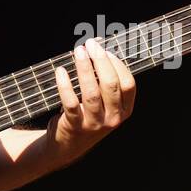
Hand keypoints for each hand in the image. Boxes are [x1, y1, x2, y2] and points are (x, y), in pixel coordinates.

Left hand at [48, 38, 136, 163]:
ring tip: (78, 52)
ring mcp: (94, 124)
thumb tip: (97, 47)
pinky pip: (70, 102)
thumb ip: (104, 79)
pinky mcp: (75, 126)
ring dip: (84, 68)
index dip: (118, 64)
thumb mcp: (104, 103)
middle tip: (90, 45)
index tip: (106, 50)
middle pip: (111, 85)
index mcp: (125, 110)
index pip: (129, 84)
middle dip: (101, 61)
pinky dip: (65, 85)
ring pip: (92, 92)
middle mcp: (113, 119)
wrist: (68, 145)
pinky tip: (61, 71)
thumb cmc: (87, 115)